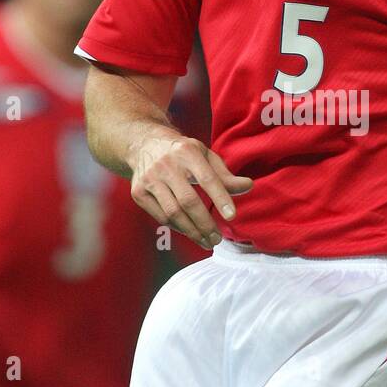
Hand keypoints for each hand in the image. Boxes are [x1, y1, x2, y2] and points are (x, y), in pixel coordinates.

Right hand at [128, 131, 252, 249]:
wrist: (145, 145)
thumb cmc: (183, 154)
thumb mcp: (206, 156)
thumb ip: (225, 175)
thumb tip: (248, 186)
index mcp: (187, 152)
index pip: (207, 178)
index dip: (220, 198)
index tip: (231, 217)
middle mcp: (166, 165)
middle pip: (188, 201)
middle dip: (205, 224)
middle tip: (217, 238)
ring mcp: (149, 179)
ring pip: (173, 213)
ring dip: (192, 231)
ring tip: (207, 241)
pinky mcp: (138, 192)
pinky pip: (161, 217)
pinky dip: (178, 228)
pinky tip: (190, 232)